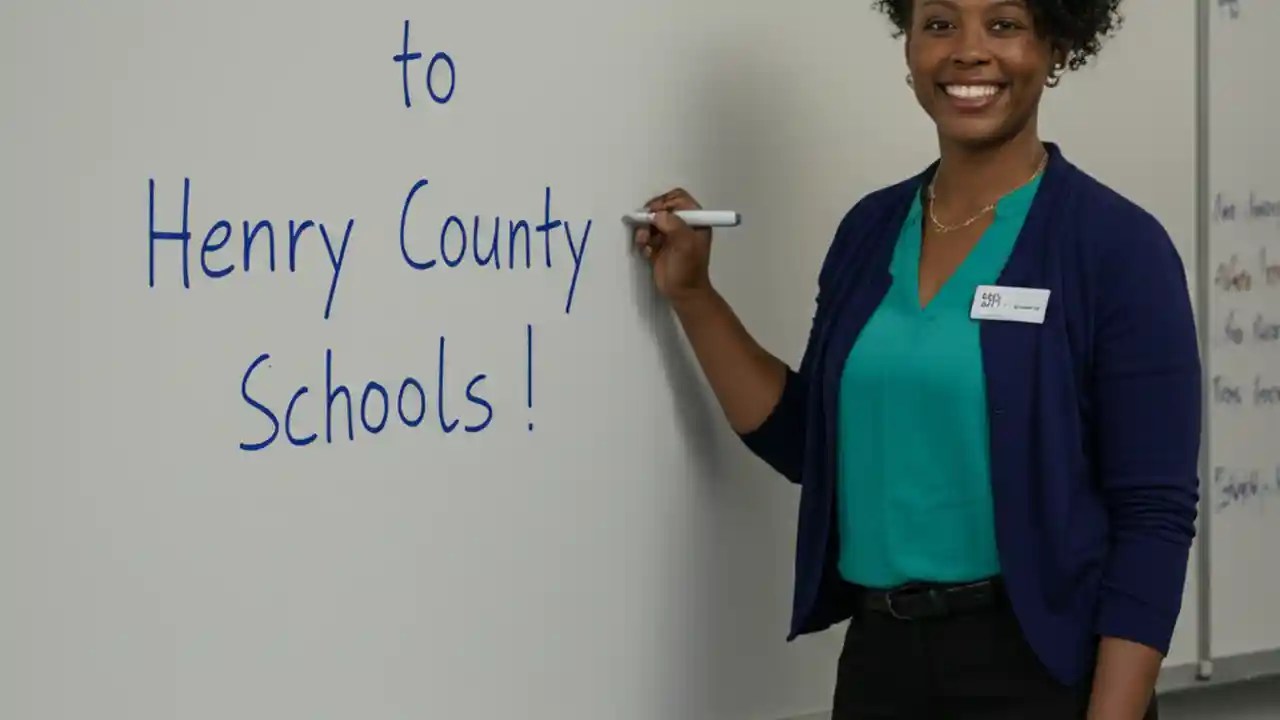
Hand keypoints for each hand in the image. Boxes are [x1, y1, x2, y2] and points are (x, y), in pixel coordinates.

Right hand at [632, 187, 713, 303]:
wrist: (683, 293)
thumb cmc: (688, 269)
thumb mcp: (685, 244)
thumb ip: (673, 224)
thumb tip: (656, 215)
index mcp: (696, 219)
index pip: (678, 198)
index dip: (665, 202)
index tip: (655, 214)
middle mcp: (683, 224)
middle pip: (662, 207)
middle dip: (651, 216)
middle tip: (645, 226)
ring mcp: (670, 234)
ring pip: (652, 221)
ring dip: (644, 229)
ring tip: (643, 242)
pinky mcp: (659, 245)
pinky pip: (646, 235)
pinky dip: (643, 241)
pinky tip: (647, 251)